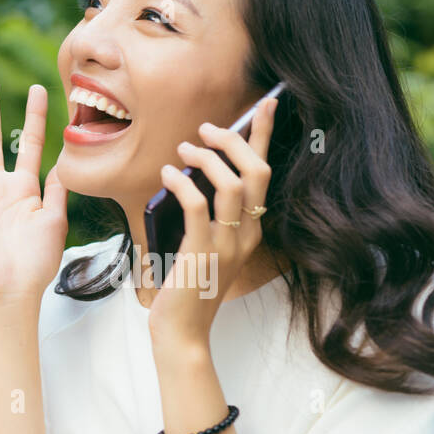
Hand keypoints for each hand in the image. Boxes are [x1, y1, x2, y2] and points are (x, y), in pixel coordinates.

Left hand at [147, 97, 277, 351]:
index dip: (264, 136)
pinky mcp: (203, 252)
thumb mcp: (201, 241)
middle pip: (255, 172)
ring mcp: (227, 244)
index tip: (266, 103)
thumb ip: (202, 210)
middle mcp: (246, 233)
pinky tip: (167, 173)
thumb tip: (186, 169)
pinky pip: (198, 206)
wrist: (182, 330)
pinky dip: (182, 182)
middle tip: (206, 128)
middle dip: (234, 140)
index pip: (263, 173)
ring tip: (184, 147)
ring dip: (207, 158)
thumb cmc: (186, 283)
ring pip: (231, 185)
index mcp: (250, 228)